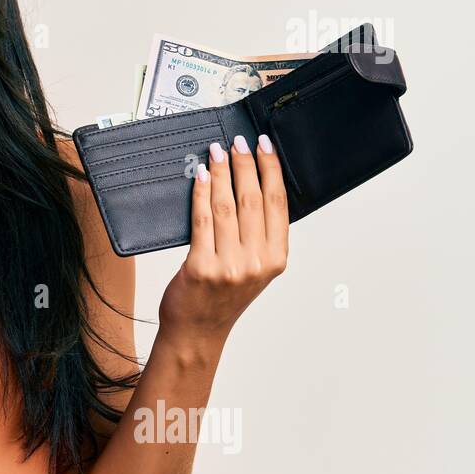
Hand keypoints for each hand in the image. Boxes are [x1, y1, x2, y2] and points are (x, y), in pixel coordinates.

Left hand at [158, 134, 288, 341]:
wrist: (197, 331)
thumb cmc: (222, 298)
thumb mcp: (255, 269)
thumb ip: (259, 237)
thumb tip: (255, 188)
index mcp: (276, 258)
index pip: (277, 204)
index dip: (271, 170)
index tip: (265, 147)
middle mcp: (256, 262)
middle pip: (253, 200)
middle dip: (245, 164)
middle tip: (238, 142)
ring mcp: (229, 266)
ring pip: (227, 206)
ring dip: (222, 173)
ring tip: (217, 153)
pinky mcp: (201, 267)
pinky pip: (202, 220)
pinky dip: (202, 193)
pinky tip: (202, 177)